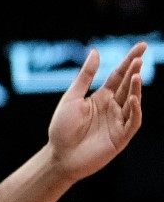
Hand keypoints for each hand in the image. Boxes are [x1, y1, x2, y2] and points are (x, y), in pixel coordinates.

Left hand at [47, 42, 144, 181]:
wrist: (60, 155)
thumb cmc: (63, 127)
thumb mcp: (72, 97)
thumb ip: (85, 76)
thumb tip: (96, 52)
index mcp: (101, 97)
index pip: (118, 75)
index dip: (129, 61)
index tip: (141, 46)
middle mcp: (113, 107)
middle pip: (127, 85)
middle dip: (134, 70)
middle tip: (142, 55)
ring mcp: (118, 121)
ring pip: (133, 102)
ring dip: (135, 89)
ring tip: (136, 74)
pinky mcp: (121, 137)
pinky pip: (133, 121)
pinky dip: (135, 110)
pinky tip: (133, 98)